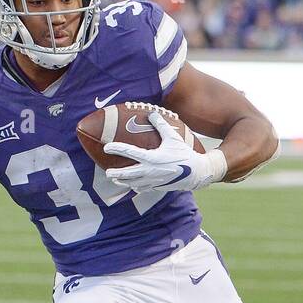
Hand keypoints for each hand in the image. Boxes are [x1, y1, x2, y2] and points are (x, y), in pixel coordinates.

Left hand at [104, 112, 223, 191]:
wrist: (196, 173)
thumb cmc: (184, 153)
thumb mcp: (173, 137)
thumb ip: (161, 125)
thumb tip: (151, 113)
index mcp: (151, 158)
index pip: (129, 152)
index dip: (116, 149)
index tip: (107, 147)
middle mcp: (149, 171)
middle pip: (126, 174)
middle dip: (115, 174)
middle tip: (107, 172)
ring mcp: (152, 181)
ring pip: (132, 184)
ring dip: (122, 181)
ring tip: (115, 179)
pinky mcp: (156, 187)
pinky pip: (141, 188)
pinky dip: (135, 187)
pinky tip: (131, 184)